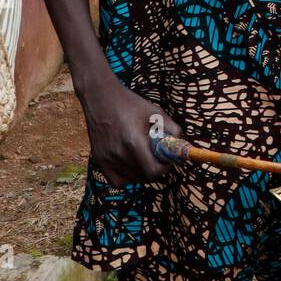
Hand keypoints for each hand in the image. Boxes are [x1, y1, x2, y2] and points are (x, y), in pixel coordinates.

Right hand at [77, 69, 181, 185]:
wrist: (100, 98)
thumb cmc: (130, 104)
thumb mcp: (155, 112)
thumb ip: (172, 129)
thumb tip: (181, 146)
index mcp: (133, 141)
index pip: (153, 171)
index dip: (164, 168)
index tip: (167, 159)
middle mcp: (118, 154)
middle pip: (144, 176)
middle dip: (155, 168)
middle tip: (157, 156)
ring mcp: (106, 159)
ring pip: (133, 179)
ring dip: (143, 172)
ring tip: (144, 157)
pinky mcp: (99, 161)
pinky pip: (118, 181)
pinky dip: (128, 178)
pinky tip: (132, 165)